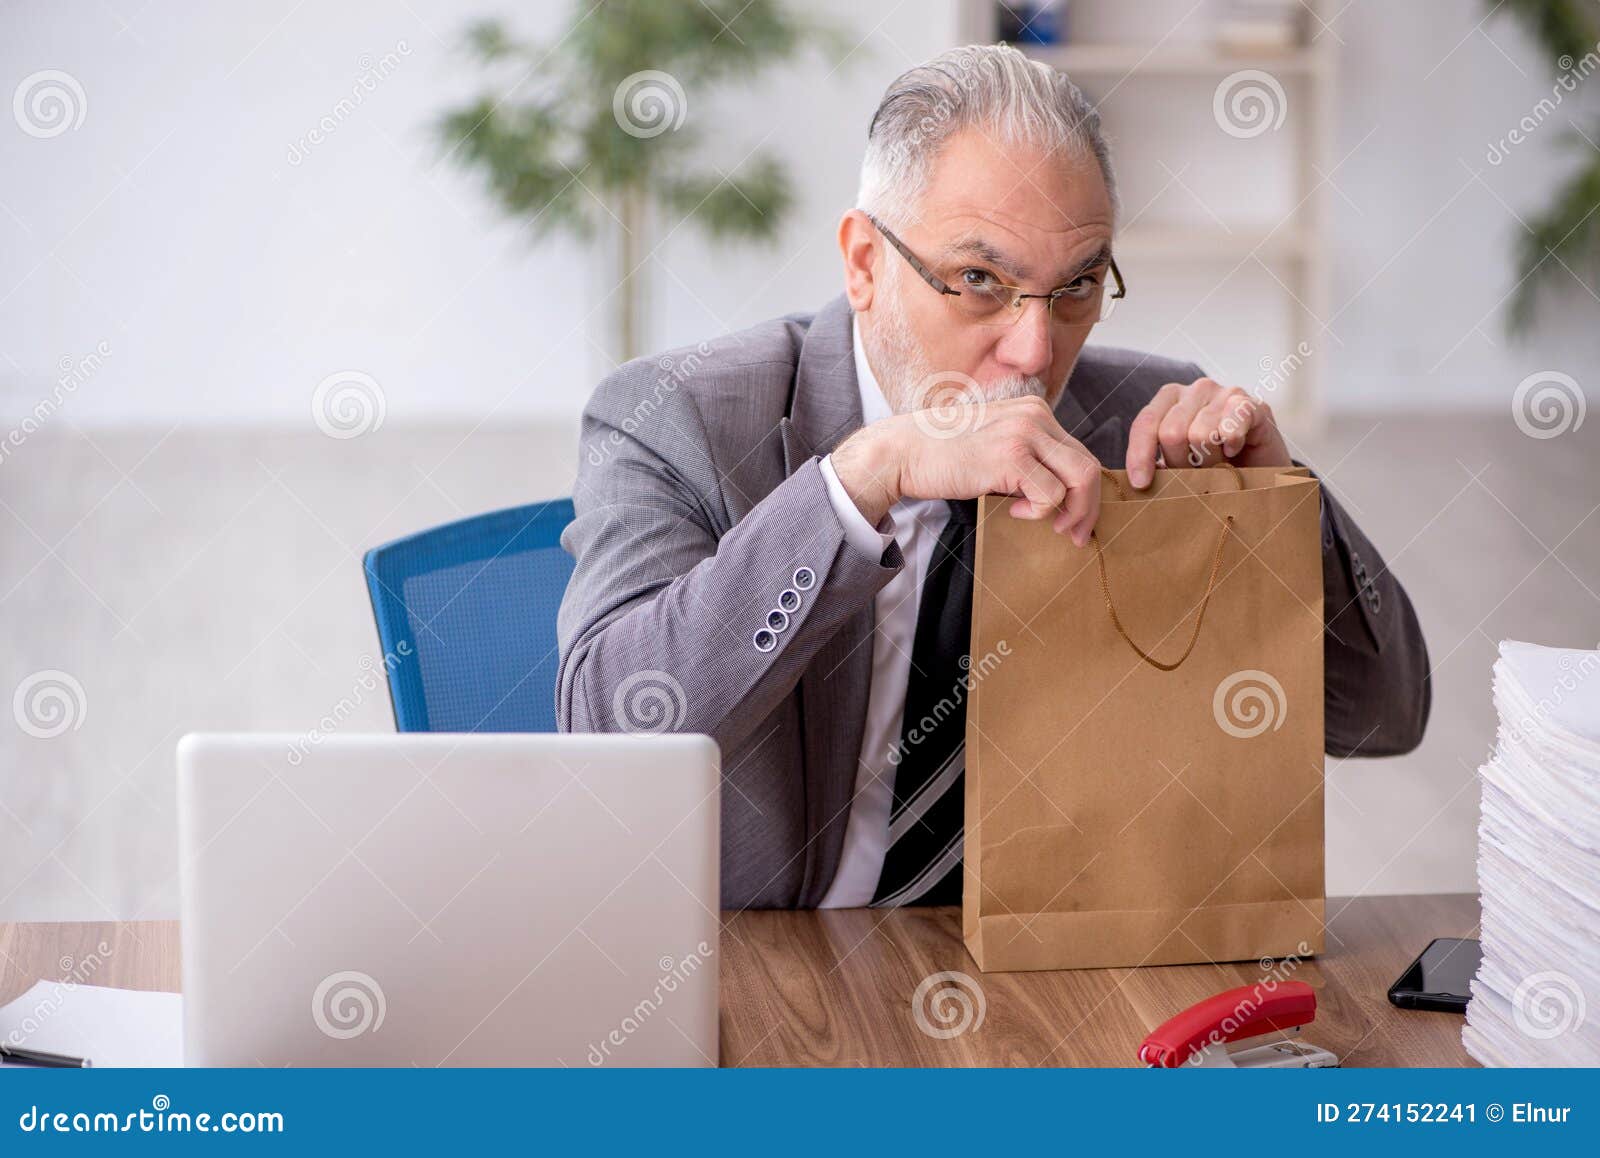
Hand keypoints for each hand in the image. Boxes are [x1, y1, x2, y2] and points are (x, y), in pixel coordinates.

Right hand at [830, 395, 1102, 544]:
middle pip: (1088, 466)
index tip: (1074, 522)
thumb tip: (1060, 493)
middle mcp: (1036, 416)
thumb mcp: (995, 445)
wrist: (902, 452)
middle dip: (1088, 508)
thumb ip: (1027, 457)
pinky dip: (1039, 512)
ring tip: (1051, 526)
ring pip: (1081, 479)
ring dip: (1072, 513)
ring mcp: (1025, 434)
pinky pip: (1051, 494)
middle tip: (1076, 536)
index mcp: (1035, 410)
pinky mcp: (1012, 457)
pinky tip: (1014, 510)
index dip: (1084, 493)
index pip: (1078, 453)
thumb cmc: (943, 455)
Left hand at [1126, 377, 1291, 488]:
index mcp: (1170, 399)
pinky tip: (1234, 451)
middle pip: (1171, 432)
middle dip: (1181, 464)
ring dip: (1210, 462)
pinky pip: (1232, 424)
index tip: (1141, 484)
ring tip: (1219, 466)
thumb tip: (1138, 482)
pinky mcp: (1254, 405)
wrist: (1263, 471)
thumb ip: (1159, 465)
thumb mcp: (1179, 465)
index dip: (1139, 454)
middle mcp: (1196, 389)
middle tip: (1197, 476)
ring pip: (1201, 435)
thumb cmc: (1214, 468)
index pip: (1146, 422)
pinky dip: (1231, 444)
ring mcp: (1226, 393)